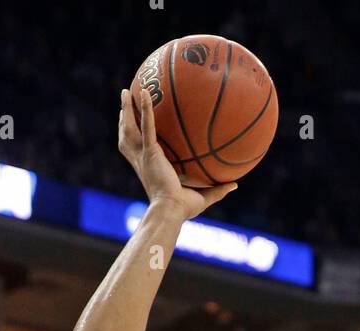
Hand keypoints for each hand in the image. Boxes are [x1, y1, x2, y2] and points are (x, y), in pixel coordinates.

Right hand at [119, 88, 237, 220]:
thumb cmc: (183, 209)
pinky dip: (144, 108)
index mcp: (149, 167)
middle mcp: (142, 160)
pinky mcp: (150, 152)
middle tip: (125, 102)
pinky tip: (145, 92)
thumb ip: (217, 189)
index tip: (135, 124)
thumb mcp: (202, 198)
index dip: (135, 136)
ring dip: (125, 108)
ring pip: (129, 127)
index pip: (138, 148)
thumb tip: (235, 184)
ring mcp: (143, 155)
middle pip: (128, 135)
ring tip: (125, 90)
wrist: (171, 210)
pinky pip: (147, 125)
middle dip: (124, 118)